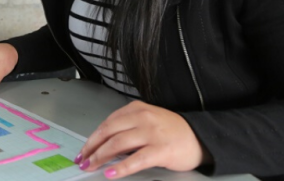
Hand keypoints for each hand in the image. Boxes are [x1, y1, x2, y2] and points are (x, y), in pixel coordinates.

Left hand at [76, 100, 211, 178]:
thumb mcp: (147, 121)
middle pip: (108, 132)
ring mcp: (151, 133)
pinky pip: (136, 160)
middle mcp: (142, 118)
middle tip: (83, 160)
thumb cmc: (171, 131)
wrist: (200, 137)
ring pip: (118, 144)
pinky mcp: (161, 150)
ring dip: (101, 157)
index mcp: (137, 109)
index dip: (92, 138)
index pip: (107, 123)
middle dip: (92, 148)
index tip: (83, 150)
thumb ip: (127, 127)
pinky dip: (121, 167)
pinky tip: (110, 173)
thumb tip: (104, 145)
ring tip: (91, 166)